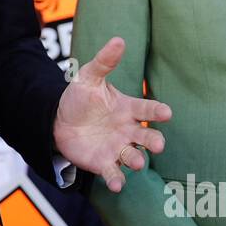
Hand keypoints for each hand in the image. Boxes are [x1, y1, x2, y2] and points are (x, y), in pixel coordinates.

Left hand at [52, 37, 170, 192]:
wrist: (58, 121)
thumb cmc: (80, 98)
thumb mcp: (89, 77)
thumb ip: (105, 62)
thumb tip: (119, 40)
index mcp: (128, 108)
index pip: (148, 109)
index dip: (158, 111)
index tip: (167, 112)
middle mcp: (128, 130)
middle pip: (147, 137)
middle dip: (154, 141)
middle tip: (157, 144)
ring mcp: (118, 148)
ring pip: (134, 157)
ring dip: (138, 161)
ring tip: (137, 162)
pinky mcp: (104, 164)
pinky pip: (115, 174)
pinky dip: (117, 180)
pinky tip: (117, 185)